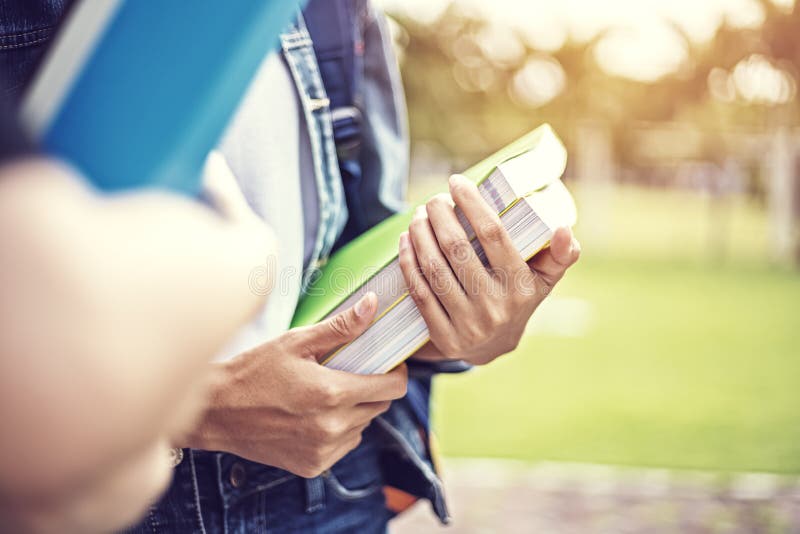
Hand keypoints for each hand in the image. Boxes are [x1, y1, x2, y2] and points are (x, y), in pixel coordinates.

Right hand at [180, 293, 407, 477]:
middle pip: (380, 406)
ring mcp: (323, 451)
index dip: (396, 372)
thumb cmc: (254, 370)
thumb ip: (341, 327)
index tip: (387, 362)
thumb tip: (372, 305)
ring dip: (355, 409)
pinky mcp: (314, 467)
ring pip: (363, 426)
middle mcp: (332, 427)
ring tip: (326, 394)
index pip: (393, 387)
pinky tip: (313, 415)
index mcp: (332, 393)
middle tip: (349, 371)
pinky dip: (338, 430)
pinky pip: (344, 445)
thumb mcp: (296, 342)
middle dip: (372, 387)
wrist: (215, 412)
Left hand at [399, 174, 579, 364]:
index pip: (494, 235)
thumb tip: (564, 228)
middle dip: (440, 216)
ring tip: (418, 216)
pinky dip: (409, 261)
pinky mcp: (444, 337)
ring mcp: (467, 325)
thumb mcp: (544, 279)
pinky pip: (419, 292)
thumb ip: (560, 253)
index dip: (472, 204)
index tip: (457, 182)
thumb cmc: (518, 298)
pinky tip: (406, 240)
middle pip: (457, 249)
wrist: (493, 348)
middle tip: (433, 199)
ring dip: (420, 235)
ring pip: (434, 269)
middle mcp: (495, 307)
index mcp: (520, 286)